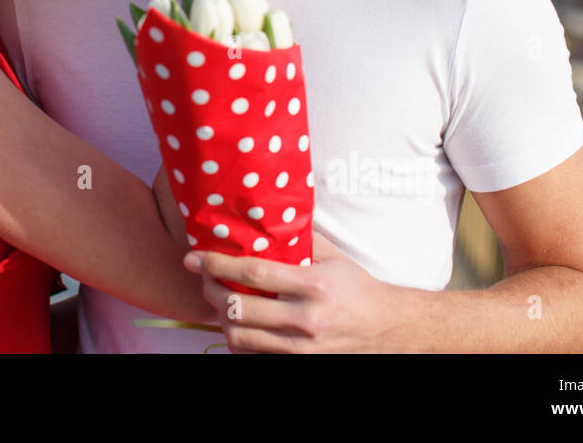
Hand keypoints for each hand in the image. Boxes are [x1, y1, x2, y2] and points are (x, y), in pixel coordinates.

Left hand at [182, 231, 407, 352]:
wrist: (387, 327)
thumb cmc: (357, 287)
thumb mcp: (333, 257)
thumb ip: (299, 240)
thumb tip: (263, 219)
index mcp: (313, 285)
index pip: (253, 274)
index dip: (217, 264)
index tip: (194, 258)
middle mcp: (306, 319)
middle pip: (239, 308)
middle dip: (211, 291)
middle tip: (203, 279)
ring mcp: (303, 347)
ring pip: (241, 337)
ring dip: (219, 318)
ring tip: (216, 301)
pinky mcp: (302, 363)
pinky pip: (255, 356)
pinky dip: (237, 341)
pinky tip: (233, 325)